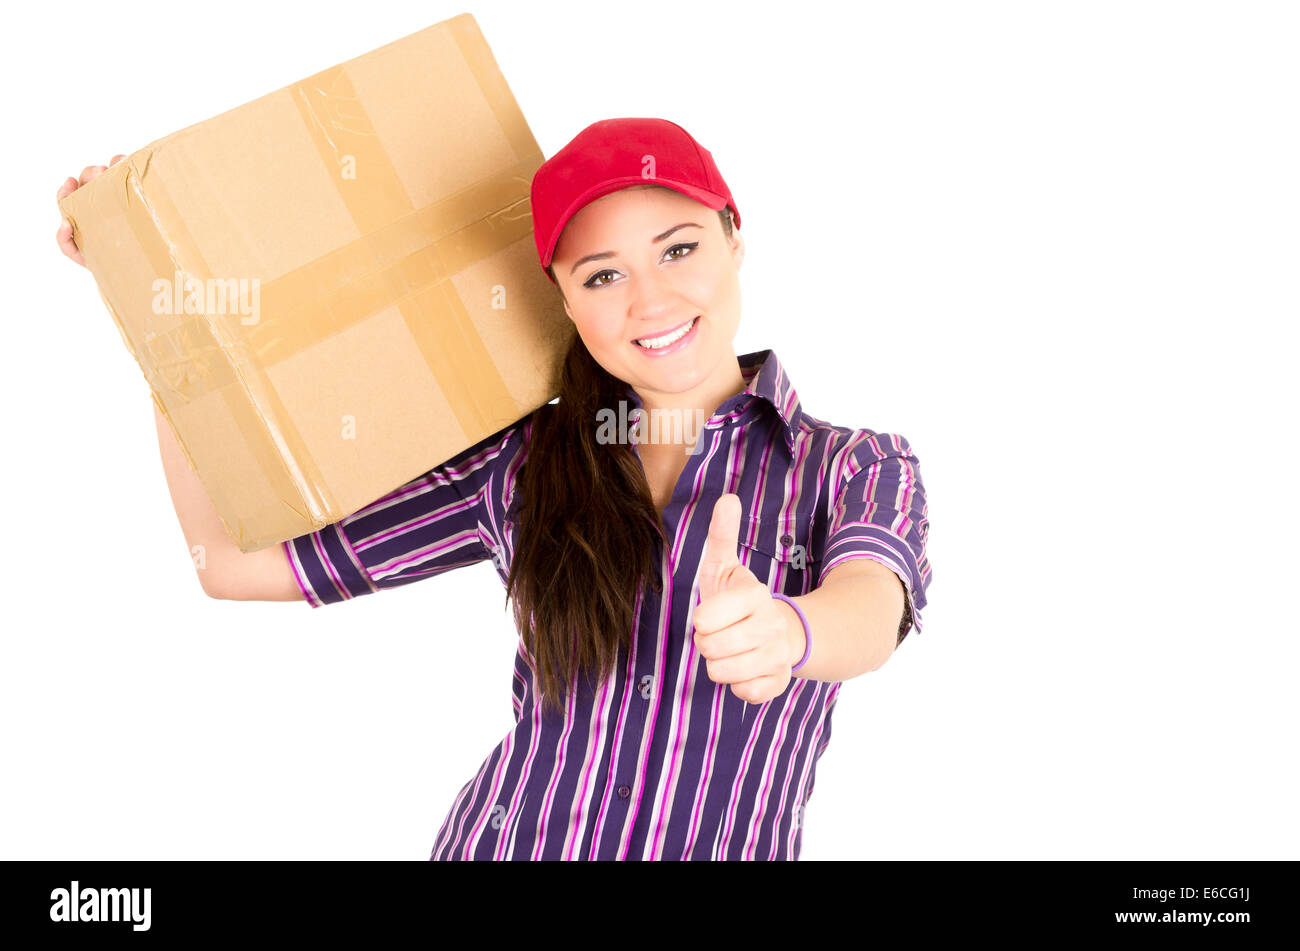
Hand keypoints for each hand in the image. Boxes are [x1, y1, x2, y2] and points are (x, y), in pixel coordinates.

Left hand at [56, 155, 125, 267]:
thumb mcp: (80, 256)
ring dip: (113, 165)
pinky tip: (133, 168)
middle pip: (91, 179)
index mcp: (83, 212)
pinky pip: (135, 178)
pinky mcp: (139, 197)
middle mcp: (100, 201)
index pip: (71, 195)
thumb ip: (66, 243)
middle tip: (100, 172)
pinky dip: (132, 168)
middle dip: (92, 173)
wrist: (135, 268)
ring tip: (116, 167)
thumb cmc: (105, 261)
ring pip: (113, 174)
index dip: (68, 188)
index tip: (70, 181)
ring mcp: (121, 198)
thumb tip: (64, 223)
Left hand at [691, 493, 803, 704]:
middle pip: (710, 648)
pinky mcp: (781, 681)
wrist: (781, 632)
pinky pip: (746, 694)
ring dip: (719, 665)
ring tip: (731, 651)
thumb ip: (723, 535)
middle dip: (707, 644)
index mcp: (754, 595)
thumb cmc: (740, 601)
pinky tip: (747, 670)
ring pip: (723, 673)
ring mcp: (778, 654)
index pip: (703, 619)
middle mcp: (770, 624)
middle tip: (720, 635)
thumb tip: (728, 499)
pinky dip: (739, 686)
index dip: (701, 620)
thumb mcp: (726, 567)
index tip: (712, 615)